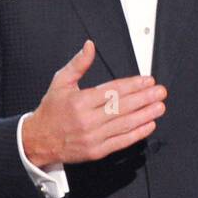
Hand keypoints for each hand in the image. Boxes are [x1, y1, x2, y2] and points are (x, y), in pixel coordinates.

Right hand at [21, 39, 166, 167]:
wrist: (38, 140)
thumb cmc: (51, 111)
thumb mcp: (60, 82)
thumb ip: (78, 64)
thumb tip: (90, 46)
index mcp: (80, 101)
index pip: (112, 91)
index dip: (132, 85)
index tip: (147, 80)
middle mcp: (87, 119)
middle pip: (122, 107)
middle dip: (144, 98)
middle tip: (160, 92)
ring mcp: (93, 137)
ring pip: (124, 124)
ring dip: (145, 114)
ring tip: (159, 106)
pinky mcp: (96, 151)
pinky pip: (121, 141)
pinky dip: (137, 133)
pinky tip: (148, 125)